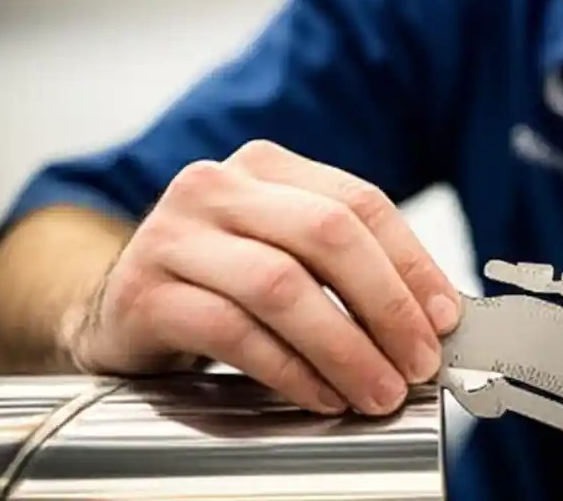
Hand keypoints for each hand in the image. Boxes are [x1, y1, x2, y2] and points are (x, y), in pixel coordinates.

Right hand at [60, 140, 461, 416]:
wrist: (116, 306)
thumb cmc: (221, 282)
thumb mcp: (285, 253)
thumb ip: (348, 270)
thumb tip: (433, 319)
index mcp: (267, 167)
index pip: (360, 203)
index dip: (413, 263)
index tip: (446, 317)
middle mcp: (217, 186)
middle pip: (326, 235)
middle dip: (386, 305)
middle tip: (418, 362)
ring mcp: (173, 234)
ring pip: (281, 285)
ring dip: (344, 347)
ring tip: (379, 391)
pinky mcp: (142, 292)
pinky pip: (232, 332)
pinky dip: (290, 370)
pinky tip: (323, 395)